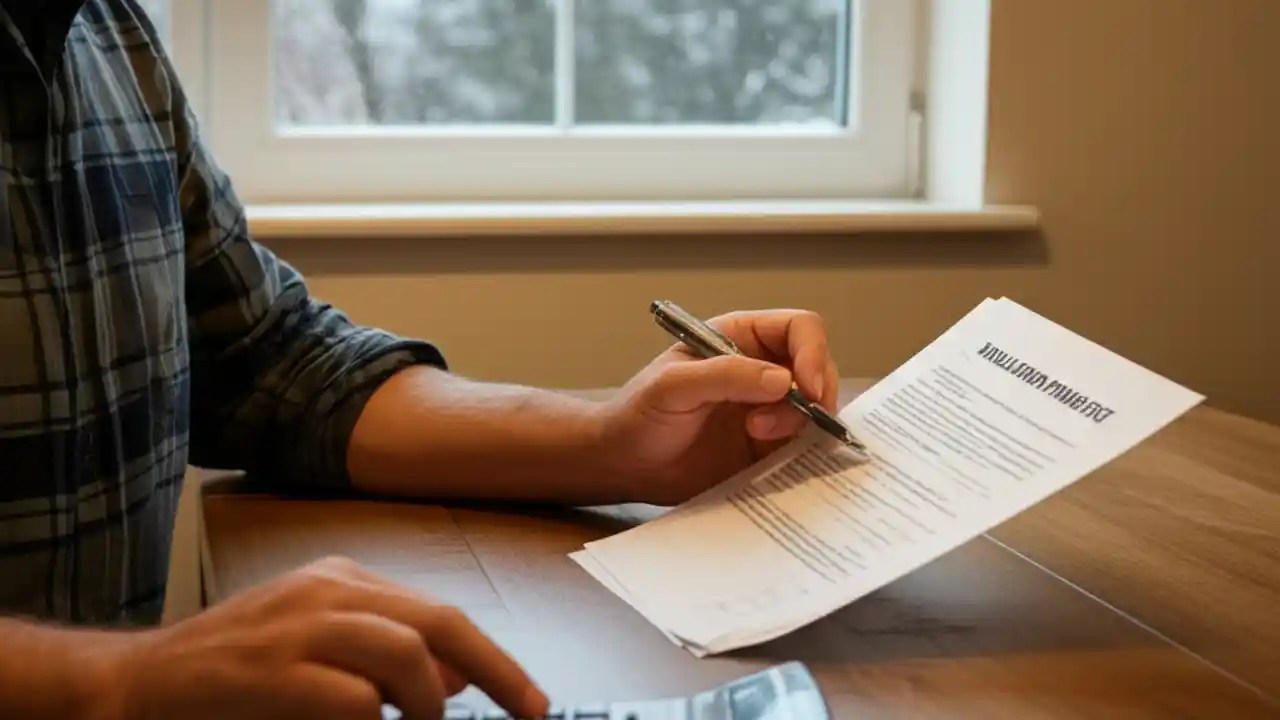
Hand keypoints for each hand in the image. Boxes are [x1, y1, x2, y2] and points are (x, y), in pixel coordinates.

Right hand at [94, 557, 546, 719]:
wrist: (136, 686)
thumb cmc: (234, 674)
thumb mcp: (319, 648)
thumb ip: (384, 656)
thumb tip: (457, 676)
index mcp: (343, 581)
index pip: (439, 613)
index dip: (493, 658)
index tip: (528, 698)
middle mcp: (327, 591)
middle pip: (437, 624)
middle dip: (497, 670)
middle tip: (529, 710)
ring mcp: (299, 626)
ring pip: (406, 653)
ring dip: (426, 701)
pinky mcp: (271, 670)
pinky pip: (354, 699)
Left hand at [601, 309, 837, 504]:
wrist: (625, 464)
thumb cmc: (639, 414)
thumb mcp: (673, 387)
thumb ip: (724, 376)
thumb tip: (782, 380)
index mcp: (741, 338)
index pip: (800, 329)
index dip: (813, 353)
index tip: (806, 388)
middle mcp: (763, 369)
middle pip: (818, 369)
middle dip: (810, 396)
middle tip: (769, 424)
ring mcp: (769, 408)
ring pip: (816, 409)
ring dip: (800, 425)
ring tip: (756, 437)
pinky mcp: (770, 446)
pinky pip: (804, 446)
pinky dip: (803, 453)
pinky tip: (775, 461)